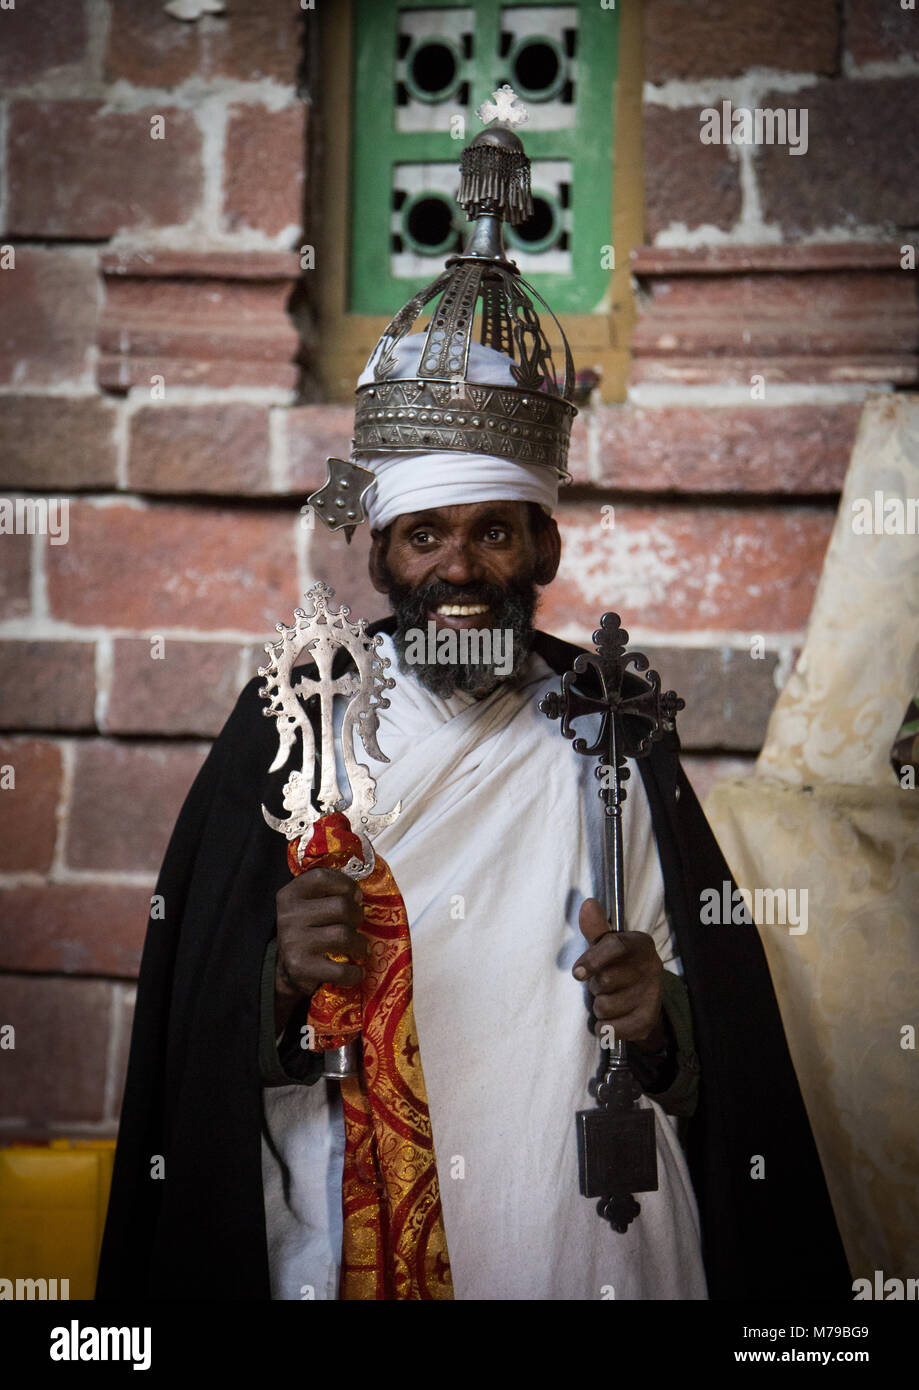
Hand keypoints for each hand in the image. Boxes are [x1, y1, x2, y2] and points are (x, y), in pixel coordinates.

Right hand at [274, 868, 366, 1033]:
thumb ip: (328, 894)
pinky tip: (357, 971)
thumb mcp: (310, 906)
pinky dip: (355, 973)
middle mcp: (289, 916)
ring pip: (344, 935)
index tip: (355, 896)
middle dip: (357, 916)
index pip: (321, 877)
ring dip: (360, 944)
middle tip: (357, 924)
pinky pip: (341, 969)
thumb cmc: (309, 931)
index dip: (346, 884)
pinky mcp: (301, 968)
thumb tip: (359, 895)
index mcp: (290, 895)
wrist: (287, 971)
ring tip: (361, 948)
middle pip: (341, 906)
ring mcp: (293, 942)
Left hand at [572, 897, 666, 1048]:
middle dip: (596, 986)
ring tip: (609, 999)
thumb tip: (588, 904)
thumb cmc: (619, 965)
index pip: (616, 947)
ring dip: (600, 1007)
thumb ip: (596, 928)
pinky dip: (605, 1027)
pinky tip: (611, 1019)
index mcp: (640, 943)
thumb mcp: (608, 944)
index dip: (593, 960)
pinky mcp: (649, 1019)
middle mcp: (651, 967)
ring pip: (606, 1007)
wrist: (644, 996)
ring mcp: (652, 994)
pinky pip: (615, 1028)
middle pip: (606, 980)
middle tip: (602, 984)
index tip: (577, 973)